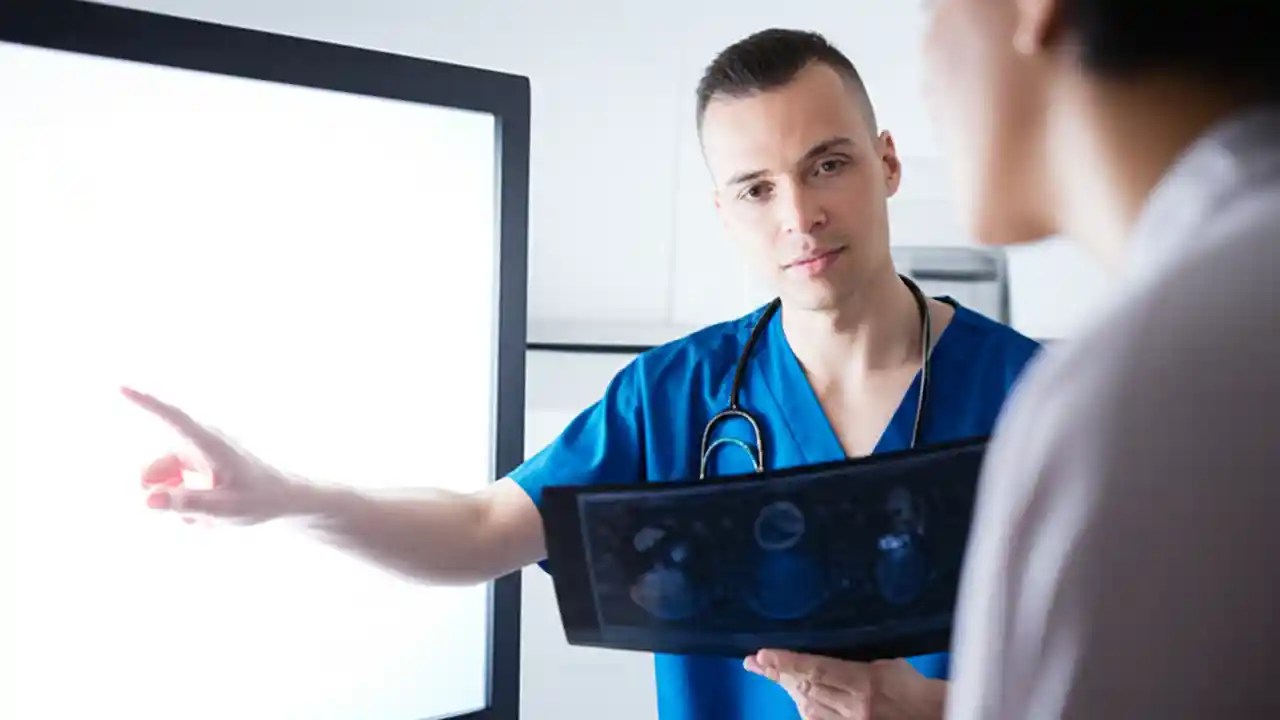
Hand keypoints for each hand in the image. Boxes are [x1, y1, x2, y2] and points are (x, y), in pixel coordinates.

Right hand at [124, 386, 307, 524]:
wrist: (278, 500)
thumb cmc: (258, 500)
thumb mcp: (225, 508)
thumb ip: (187, 503)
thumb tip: (147, 499)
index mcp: (209, 444)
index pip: (172, 419)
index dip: (147, 403)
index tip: (121, 387)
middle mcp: (198, 445)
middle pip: (153, 469)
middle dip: (156, 492)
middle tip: (180, 510)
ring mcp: (195, 456)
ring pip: (161, 482)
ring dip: (174, 500)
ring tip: (206, 511)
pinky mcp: (194, 467)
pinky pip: (172, 487)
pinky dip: (182, 501)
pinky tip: (206, 511)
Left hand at [744, 649, 946, 719]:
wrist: (934, 717)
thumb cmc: (916, 689)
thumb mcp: (890, 664)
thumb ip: (857, 660)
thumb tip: (826, 652)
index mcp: (866, 683)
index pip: (817, 670)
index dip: (787, 662)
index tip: (763, 654)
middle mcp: (855, 708)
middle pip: (805, 689)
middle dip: (777, 674)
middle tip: (755, 662)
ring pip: (807, 707)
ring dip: (787, 689)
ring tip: (768, 672)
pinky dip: (804, 707)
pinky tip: (793, 695)